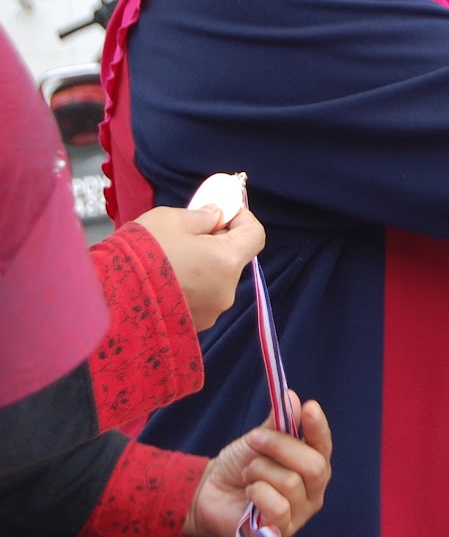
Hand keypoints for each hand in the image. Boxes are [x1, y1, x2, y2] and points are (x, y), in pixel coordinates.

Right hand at [134, 205, 266, 330]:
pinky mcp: (194, 326)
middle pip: (234, 258)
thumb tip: (216, 214)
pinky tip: (164, 277)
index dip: (242, 218)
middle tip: (191, 231)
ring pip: (216, 278)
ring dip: (203, 264)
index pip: (255, 235)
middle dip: (217, 241)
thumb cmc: (138, 255)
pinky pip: (201, 298)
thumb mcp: (171, 219)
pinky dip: (191, 285)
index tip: (224, 211)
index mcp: (227, 261)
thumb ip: (202, 216)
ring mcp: (210, 312)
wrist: (104, 299)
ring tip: (170, 256)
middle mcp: (225, 290)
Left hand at [186, 392, 331, 536]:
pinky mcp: (283, 531)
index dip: (319, 427)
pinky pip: (278, 507)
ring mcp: (301, 512)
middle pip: (314, 466)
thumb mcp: (258, 439)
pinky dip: (258, 493)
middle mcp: (314, 489)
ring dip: (260, 472)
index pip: (324, 445)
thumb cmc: (239, 466)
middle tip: (255, 440)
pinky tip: (249, 493)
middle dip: (281, 447)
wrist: (209, 494)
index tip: (309, 407)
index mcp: (313, 464)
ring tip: (248, 475)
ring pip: (291, 483)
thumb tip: (291, 397)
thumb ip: (277, 422)